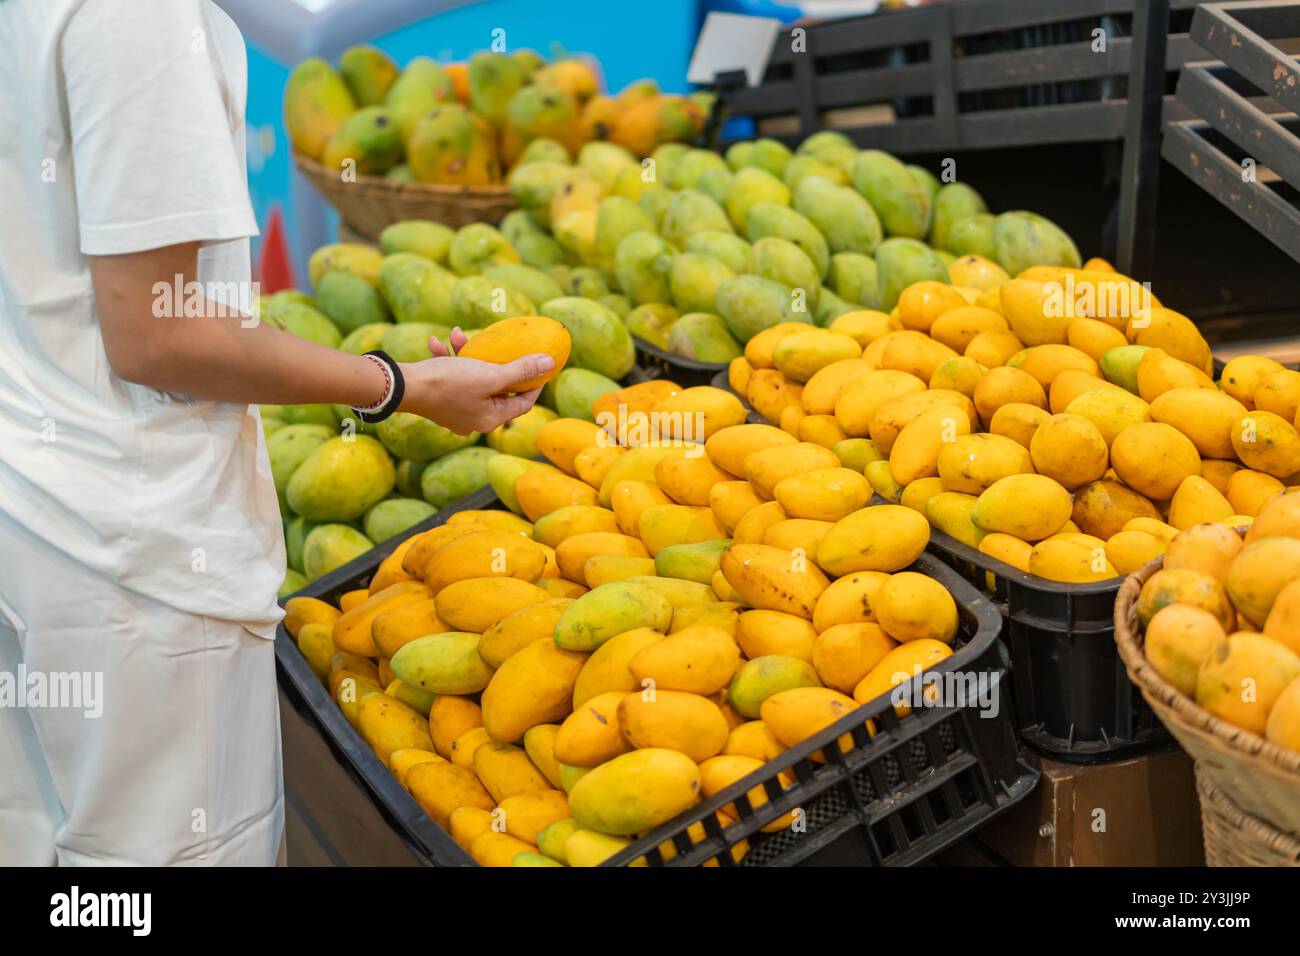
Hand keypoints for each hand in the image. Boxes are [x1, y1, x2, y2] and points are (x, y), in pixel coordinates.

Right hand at [398, 327, 553, 434]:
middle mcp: (474, 419)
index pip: (523, 402)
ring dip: (466, 354)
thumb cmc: (448, 382)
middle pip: (497, 388)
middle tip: (502, 346)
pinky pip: (451, 377)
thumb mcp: (489, 375)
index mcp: (490, 419)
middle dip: (496, 361)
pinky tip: (437, 342)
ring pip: (472, 378)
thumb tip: (549, 363)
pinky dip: (448, 359)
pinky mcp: (439, 400)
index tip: (539, 362)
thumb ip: (520, 370)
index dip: (534, 381)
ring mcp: (456, 411)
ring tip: (456, 335)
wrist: (402, 386)